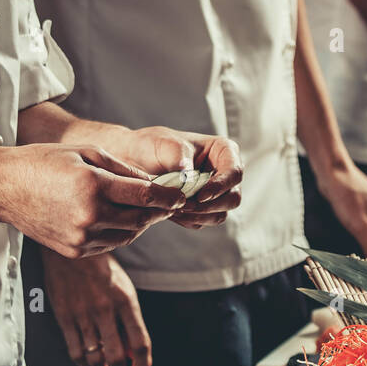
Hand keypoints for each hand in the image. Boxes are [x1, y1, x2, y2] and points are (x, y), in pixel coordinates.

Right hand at [0, 144, 184, 257]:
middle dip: (158, 211)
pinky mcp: (74, 251)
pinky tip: (119, 219)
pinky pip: (109, 244)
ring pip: (128, 235)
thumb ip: (123, 169)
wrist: (6, 188)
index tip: (181, 194)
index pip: (145, 195)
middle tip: (168, 202)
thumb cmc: (45, 162)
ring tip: (144, 209)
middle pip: (141, 218)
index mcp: (93, 186)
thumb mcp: (87, 152)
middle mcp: (88, 216)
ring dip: (141, 223)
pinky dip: (120, 233)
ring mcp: (81, 238)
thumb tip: (153, 184)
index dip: (168, 196)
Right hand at [41, 250, 150, 365]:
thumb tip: (132, 350)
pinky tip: (87, 360)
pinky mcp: (65, 317)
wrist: (71, 251)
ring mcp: (83, 314)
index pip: (139, 341)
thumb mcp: (123, 287)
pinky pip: (75, 352)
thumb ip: (128, 317)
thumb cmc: (100, 268)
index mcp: (126, 300)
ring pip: (95, 358)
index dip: (143, 364)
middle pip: (116, 357)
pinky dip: (83, 363)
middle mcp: (106, 309)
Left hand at [95, 125, 243, 228]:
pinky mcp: (202, 208)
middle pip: (232, 198)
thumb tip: (188, 171)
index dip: (221, 186)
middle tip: (182, 206)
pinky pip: (202, 222)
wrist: (132, 161)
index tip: (199, 195)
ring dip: (198, 216)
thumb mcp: (162, 143)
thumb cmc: (150, 145)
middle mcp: (224, 173)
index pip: (234, 172)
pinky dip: (188, 220)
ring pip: (220, 214)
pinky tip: (170, 211)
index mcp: (223, 151)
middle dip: (209, 205)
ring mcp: (215, 193)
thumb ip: (177, 154)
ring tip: (173, 208)